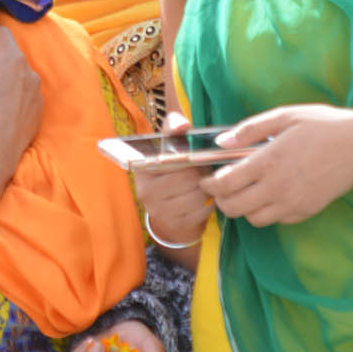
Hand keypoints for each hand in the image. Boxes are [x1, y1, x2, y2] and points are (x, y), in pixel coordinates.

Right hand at [133, 114, 210, 247]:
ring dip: (207, 188)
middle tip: (204, 170)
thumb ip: (174, 127)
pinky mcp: (174, 225)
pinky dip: (209, 204)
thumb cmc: (172, 168)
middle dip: (202, 173)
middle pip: (189, 178)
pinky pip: (202, 212)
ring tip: (204, 183)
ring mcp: (158, 211)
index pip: (174, 160)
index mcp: (143, 168)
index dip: (190, 158)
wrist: (170, 205)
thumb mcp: (170, 144)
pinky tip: (204, 198)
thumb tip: (182, 126)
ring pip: (197, 195)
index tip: (194, 157)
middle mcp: (145, 191)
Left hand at [201, 105, 352, 226]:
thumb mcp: (284, 116)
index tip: (206, 179)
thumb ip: (249, 130)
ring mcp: (292, 204)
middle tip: (222, 186)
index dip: (209, 185)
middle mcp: (277, 188)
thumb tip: (221, 142)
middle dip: (221, 199)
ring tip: (246, 190)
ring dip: (243, 208)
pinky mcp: (305, 212)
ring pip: (252, 219)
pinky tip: (270, 193)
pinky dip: (265, 212)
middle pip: (233, 208)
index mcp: (268, 161)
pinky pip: (275, 220)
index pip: (224, 184)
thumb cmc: (323, 125)